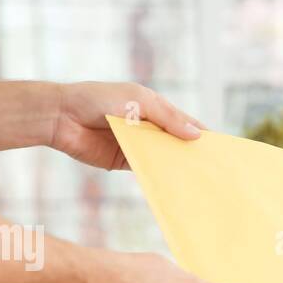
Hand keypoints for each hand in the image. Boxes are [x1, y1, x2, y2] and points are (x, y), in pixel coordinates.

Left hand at [49, 81, 203, 169]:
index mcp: (154, 107)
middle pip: (176, 141)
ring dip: (177, 165)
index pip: (184, 121)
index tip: (220, 147)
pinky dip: (159, 175)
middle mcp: (148, 126)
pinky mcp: (123, 161)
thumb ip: (168, 118)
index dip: (201, 133)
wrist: (61, 116)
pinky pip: (146, 169)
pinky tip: (175, 183)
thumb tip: (196, 135)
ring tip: (200, 179)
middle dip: (192, 152)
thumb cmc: (98, 98)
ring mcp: (136, 144)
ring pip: (163, 156)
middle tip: (215, 168)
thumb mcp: (138, 101)